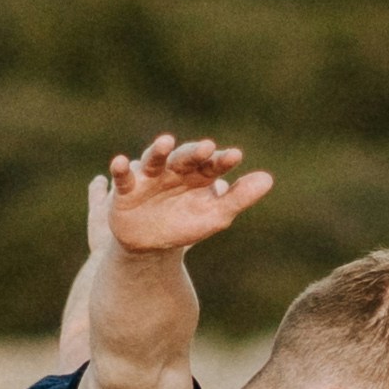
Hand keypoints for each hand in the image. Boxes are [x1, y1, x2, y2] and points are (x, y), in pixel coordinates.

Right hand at [95, 132, 274, 259]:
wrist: (151, 246)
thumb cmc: (185, 226)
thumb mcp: (215, 215)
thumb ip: (240, 198)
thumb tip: (268, 179)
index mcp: (198, 174)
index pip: (213, 163)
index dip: (222, 160)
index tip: (234, 156)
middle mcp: (174, 170)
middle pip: (185, 157)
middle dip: (194, 152)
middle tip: (206, 147)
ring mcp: (150, 177)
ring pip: (154, 159)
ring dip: (159, 150)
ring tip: (167, 142)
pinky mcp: (127, 189)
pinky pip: (123, 177)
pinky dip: (120, 168)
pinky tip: (121, 161)